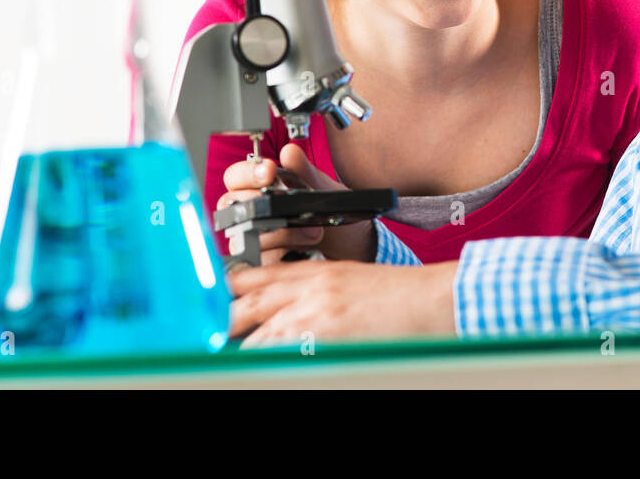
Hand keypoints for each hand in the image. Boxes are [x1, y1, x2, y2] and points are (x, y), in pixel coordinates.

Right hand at [217, 143, 375, 263]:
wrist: (347, 237)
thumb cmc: (324, 208)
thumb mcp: (318, 186)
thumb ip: (303, 169)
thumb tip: (290, 152)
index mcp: (255, 186)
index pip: (234, 177)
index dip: (248, 173)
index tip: (269, 170)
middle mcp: (248, 211)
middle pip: (234, 205)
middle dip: (264, 202)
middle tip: (288, 200)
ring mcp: (252, 236)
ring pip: (247, 233)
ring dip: (281, 231)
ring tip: (311, 229)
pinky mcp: (264, 259)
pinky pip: (261, 257)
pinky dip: (282, 251)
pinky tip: (301, 245)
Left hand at [227, 258, 459, 344]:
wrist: (435, 300)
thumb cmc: (400, 296)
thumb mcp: (350, 283)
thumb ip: (315, 293)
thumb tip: (287, 316)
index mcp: (315, 272)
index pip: (255, 275)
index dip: (226, 290)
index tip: (209, 304)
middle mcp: (309, 288)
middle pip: (247, 304)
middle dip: (222, 323)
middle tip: (204, 339)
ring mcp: (316, 313)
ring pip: (259, 334)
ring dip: (244, 349)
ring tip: (227, 361)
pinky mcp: (327, 338)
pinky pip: (284, 353)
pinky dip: (270, 361)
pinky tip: (261, 368)